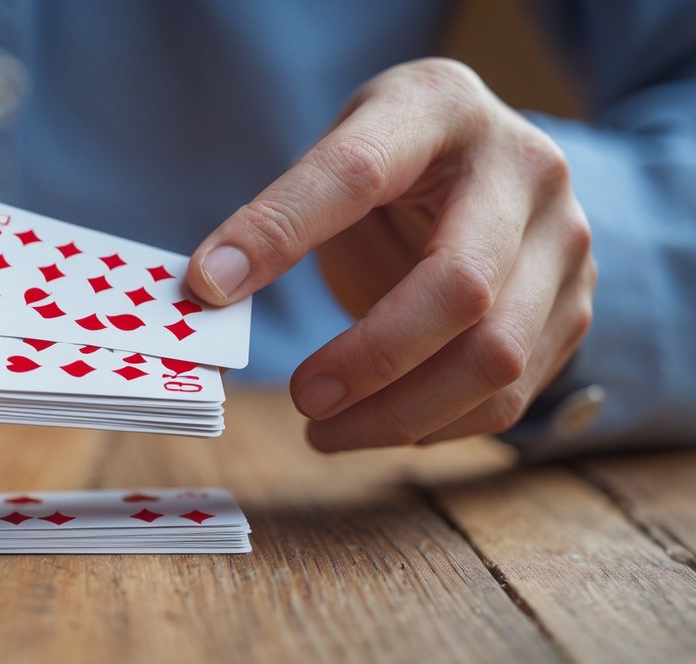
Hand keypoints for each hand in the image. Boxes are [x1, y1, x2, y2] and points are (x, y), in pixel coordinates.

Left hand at [186, 58, 595, 450]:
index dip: (281, 232)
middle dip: (369, 361)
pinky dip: (435, 427)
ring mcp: (565, 243)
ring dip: (399, 415)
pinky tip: (382, 424)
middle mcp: (525, 170)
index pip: (358, 173)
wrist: (490, 164)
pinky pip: (511, 396)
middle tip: (300, 398)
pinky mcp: (576, 308)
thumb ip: (283, 214)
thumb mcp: (341, 152)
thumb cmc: (399, 161)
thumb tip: (209, 287)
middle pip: (459, 290)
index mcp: (441, 109)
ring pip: (497, 359)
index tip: (212, 284)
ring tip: (325, 432)